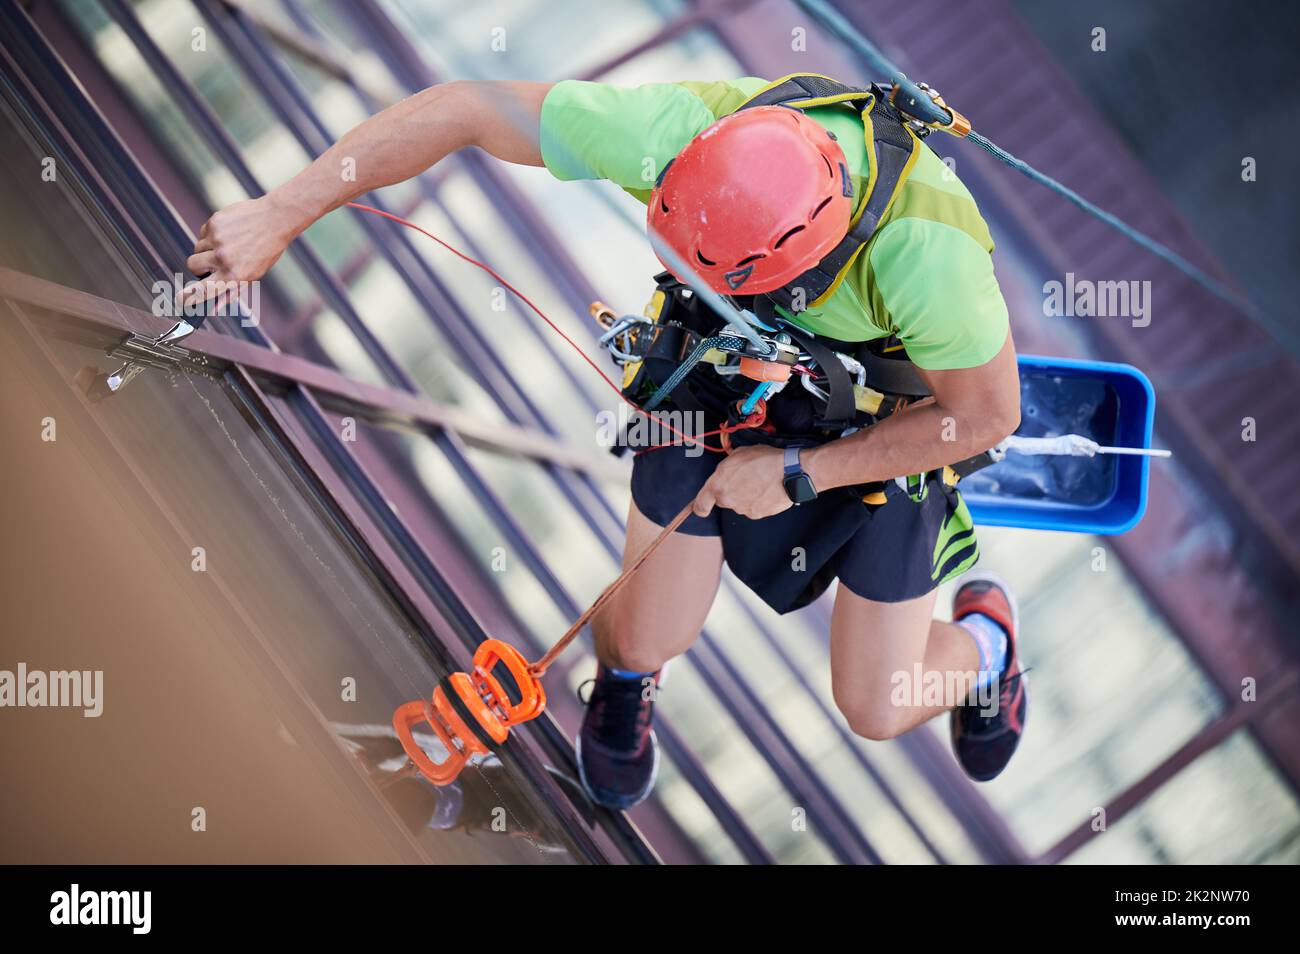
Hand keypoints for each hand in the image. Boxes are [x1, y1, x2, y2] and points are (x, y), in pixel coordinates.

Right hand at [179, 196, 297, 309]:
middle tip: (211, 263)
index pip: (203, 290)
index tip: (180, 299)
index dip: (189, 296)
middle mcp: (223, 258)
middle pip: (192, 265)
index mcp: (233, 275)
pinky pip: (202, 233)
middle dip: (198, 266)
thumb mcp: (254, 275)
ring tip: (228, 245)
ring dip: (206, 249)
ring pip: (197, 248)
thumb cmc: (266, 251)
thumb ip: (232, 291)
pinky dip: (211, 235)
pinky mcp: (214, 223)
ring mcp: (217, 239)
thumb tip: (214, 308)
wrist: (276, 219)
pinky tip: (229, 232)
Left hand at [694, 445, 791, 519]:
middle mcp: (728, 501)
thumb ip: (727, 467)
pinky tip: (767, 488)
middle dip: (730, 492)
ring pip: (740, 504)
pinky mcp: (758, 514)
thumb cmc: (764, 459)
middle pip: (723, 501)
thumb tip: (727, 471)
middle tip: (743, 479)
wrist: (790, 471)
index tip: (700, 507)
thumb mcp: (738, 454)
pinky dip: (758, 500)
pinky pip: (754, 507)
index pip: (700, 505)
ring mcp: (744, 509)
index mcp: (718, 486)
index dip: (699, 507)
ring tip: (759, 480)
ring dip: (745, 495)